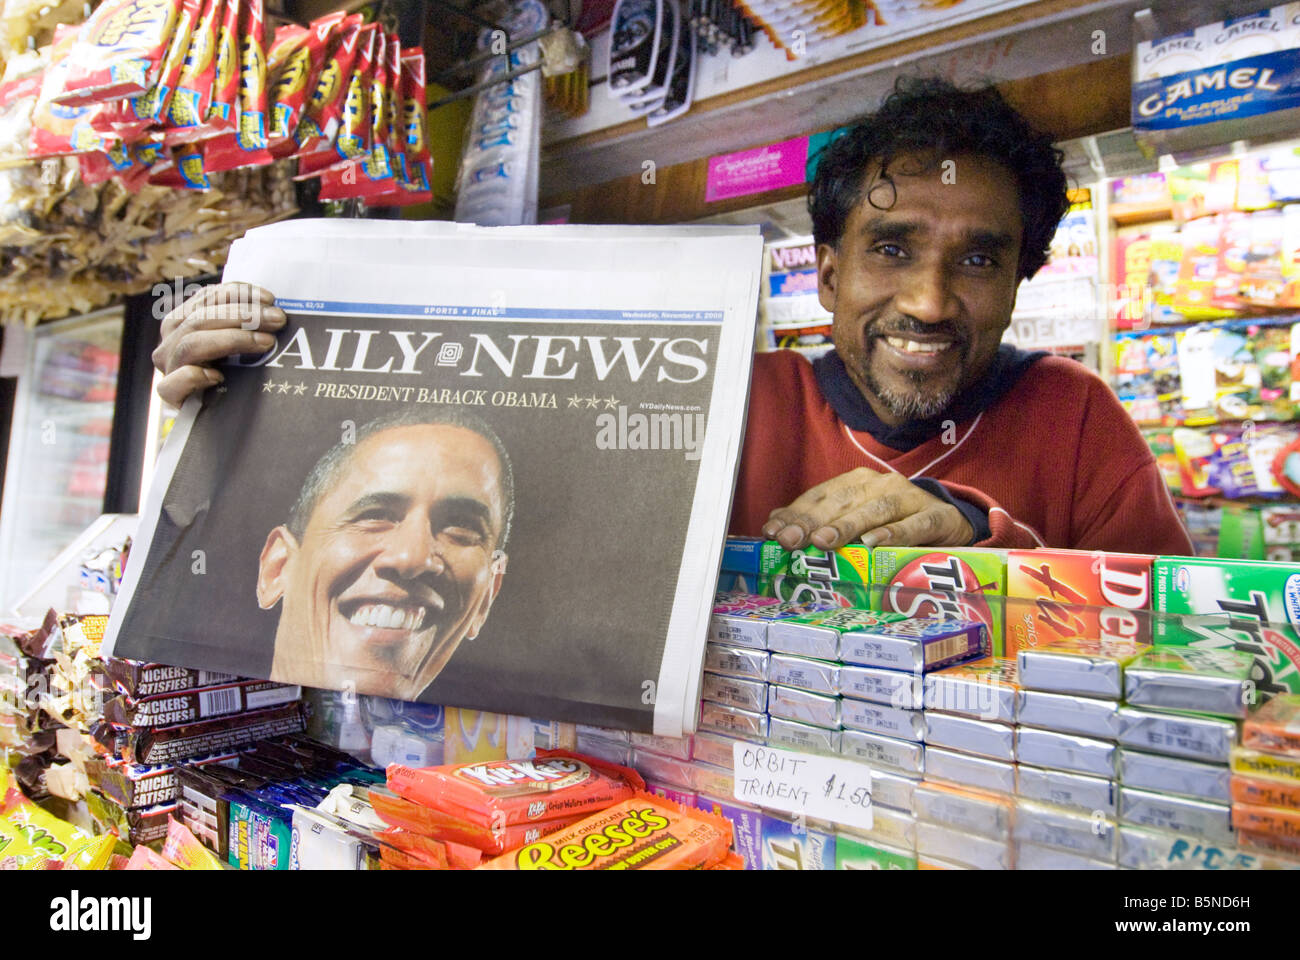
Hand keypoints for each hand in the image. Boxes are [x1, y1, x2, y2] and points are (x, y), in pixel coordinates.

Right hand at [152, 282, 284, 405]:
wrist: (210, 415)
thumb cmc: (228, 374)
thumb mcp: (233, 343)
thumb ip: (242, 324)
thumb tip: (274, 310)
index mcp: (183, 319)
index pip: (209, 298)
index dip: (239, 294)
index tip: (270, 299)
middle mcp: (171, 339)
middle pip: (201, 318)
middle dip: (244, 315)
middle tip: (278, 319)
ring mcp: (168, 366)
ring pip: (191, 345)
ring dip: (232, 340)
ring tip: (266, 343)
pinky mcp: (168, 395)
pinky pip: (172, 384)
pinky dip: (193, 377)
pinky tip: (217, 377)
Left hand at [761, 467, 973, 550]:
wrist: (950, 519)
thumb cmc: (894, 522)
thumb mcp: (857, 518)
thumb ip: (820, 519)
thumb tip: (776, 522)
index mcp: (856, 483)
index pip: (820, 497)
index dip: (795, 514)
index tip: (772, 532)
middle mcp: (880, 485)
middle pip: (842, 502)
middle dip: (813, 522)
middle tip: (790, 540)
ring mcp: (909, 498)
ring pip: (875, 511)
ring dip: (848, 525)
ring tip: (824, 541)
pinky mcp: (936, 516)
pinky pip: (914, 525)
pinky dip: (893, 534)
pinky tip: (873, 544)